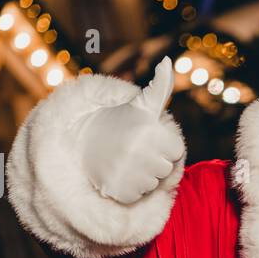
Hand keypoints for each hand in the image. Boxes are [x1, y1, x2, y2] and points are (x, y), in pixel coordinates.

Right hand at [73, 57, 186, 204]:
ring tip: (125, 161)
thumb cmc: (120, 122)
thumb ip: (160, 86)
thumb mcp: (141, 104)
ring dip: (142, 177)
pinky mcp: (118, 192)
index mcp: (150, 132)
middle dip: (154, 162)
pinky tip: (117, 175)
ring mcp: (128, 174)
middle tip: (133, 149)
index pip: (176, 152)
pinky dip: (129, 190)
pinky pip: (138, 196)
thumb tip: (166, 61)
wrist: (81, 141)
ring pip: (153, 185)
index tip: (147, 138)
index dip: (164, 146)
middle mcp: (140, 153)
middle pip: (166, 170)